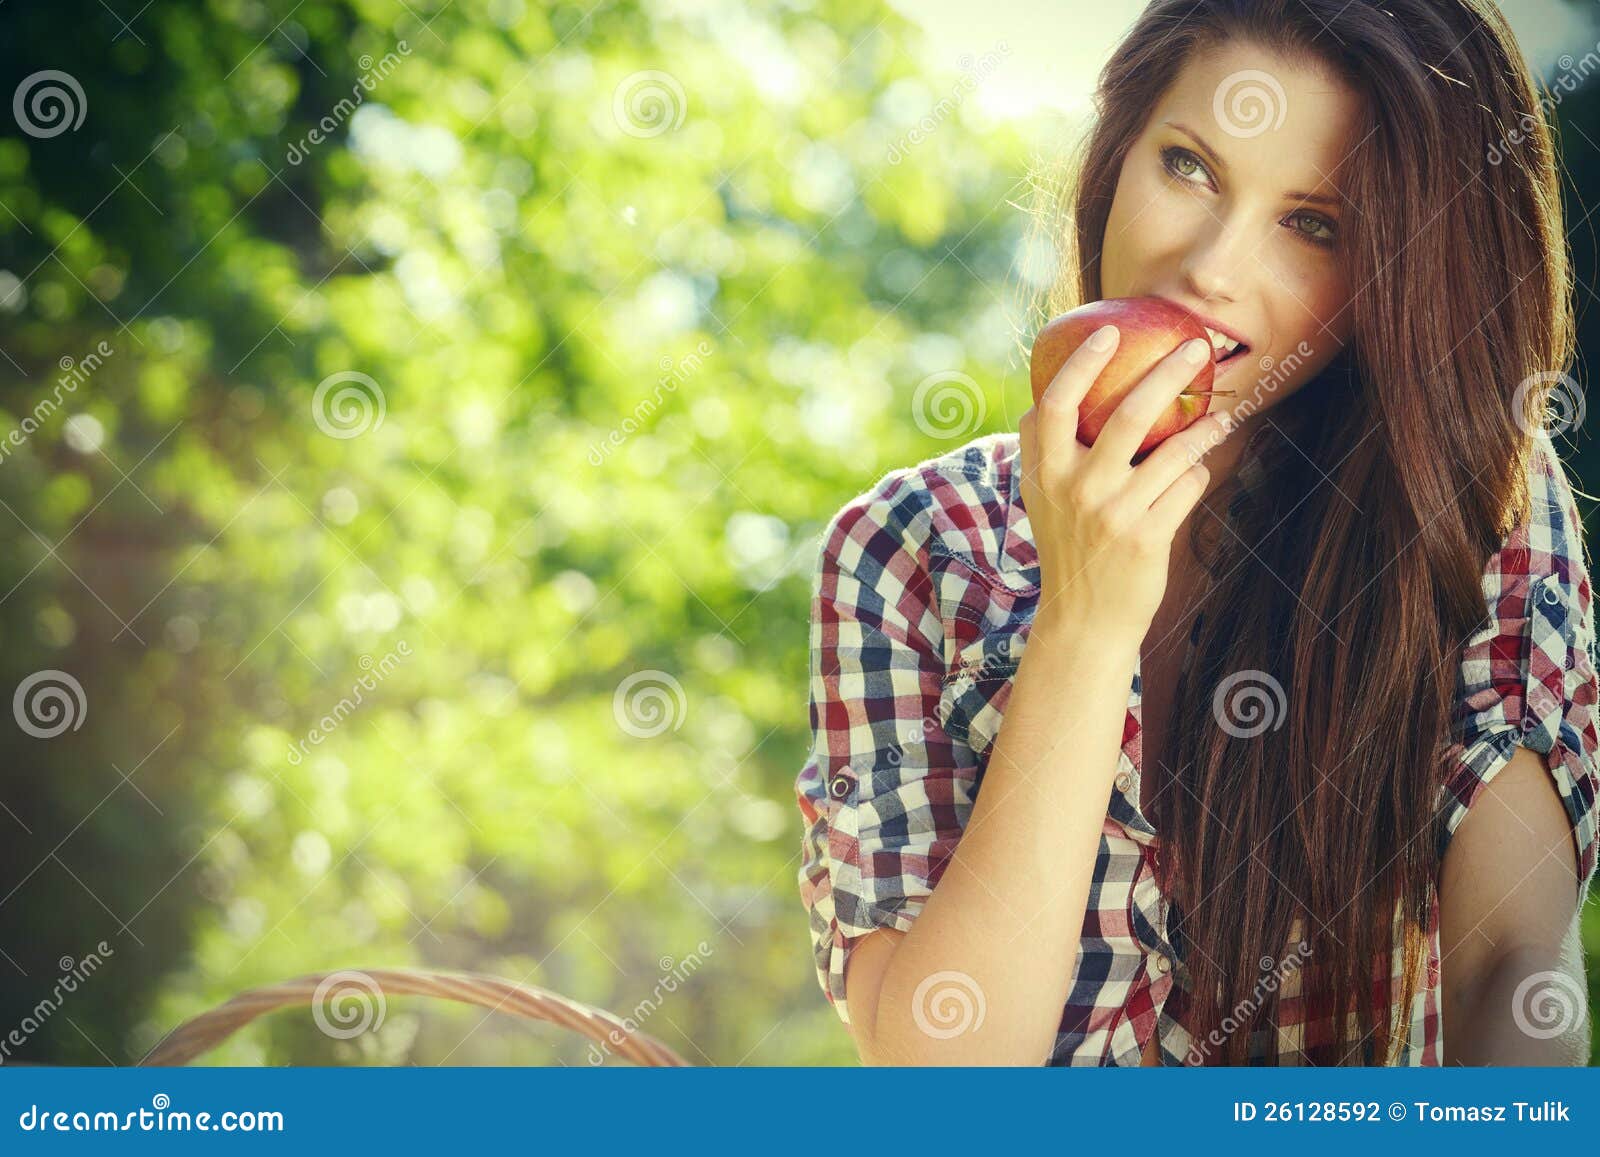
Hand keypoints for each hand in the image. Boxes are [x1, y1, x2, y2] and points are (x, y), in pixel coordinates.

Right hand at [1018, 324, 1232, 639]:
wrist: (1085, 619)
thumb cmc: (1069, 548)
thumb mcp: (1042, 501)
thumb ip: (1042, 453)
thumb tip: (1040, 400)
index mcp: (1044, 473)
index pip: (1055, 404)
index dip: (1081, 364)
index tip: (1109, 333)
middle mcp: (1076, 489)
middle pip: (1127, 414)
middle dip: (1167, 373)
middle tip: (1195, 347)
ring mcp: (1114, 513)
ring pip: (1173, 450)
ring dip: (1206, 427)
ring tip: (1222, 416)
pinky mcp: (1148, 537)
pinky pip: (1187, 486)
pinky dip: (1197, 474)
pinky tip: (1199, 472)